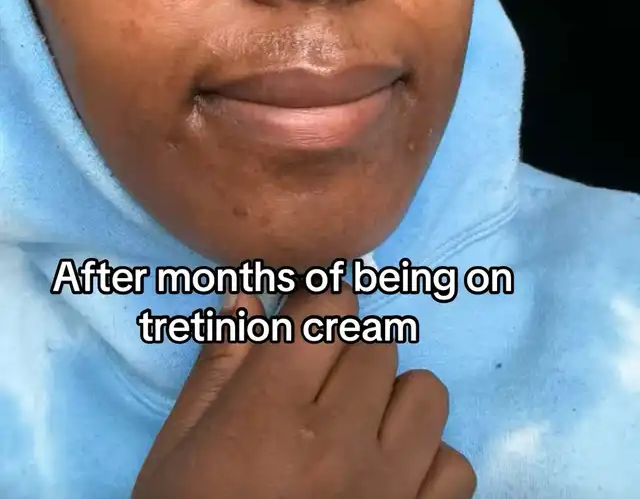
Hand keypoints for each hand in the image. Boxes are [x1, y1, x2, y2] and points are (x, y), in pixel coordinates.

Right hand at [132, 286, 475, 498]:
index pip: (330, 307)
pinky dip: (428, 463)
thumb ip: (218, 366)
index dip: (319, 301)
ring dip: (394, 398)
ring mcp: (389, 491)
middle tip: (319, 381)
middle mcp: (340, 445)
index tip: (307, 316)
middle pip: (378, 344)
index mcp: (271, 414)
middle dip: (348, 348)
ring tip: (360, 425)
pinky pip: (455, 466)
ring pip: (426, 394)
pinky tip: (390, 476)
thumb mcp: (180, 451)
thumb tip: (248, 294)